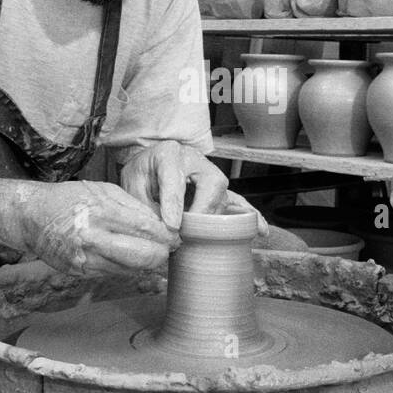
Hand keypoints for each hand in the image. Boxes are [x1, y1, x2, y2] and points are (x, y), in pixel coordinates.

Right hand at [11, 180, 177, 274]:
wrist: (33, 216)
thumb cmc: (70, 199)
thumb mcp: (103, 190)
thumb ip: (133, 206)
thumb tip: (162, 223)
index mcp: (101, 211)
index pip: (146, 228)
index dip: (166, 235)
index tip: (176, 236)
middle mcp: (93, 237)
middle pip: (143, 255)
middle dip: (162, 254)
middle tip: (169, 248)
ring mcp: (86, 258)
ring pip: (131, 269)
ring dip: (147, 264)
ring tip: (154, 254)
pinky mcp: (80, 272)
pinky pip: (115, 274)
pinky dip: (128, 267)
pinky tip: (132, 258)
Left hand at [119, 141, 267, 233]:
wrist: (150, 162)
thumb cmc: (143, 173)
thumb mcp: (132, 184)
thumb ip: (145, 206)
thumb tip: (165, 232)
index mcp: (168, 154)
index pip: (174, 177)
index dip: (174, 203)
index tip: (172, 226)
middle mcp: (195, 160)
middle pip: (211, 183)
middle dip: (203, 210)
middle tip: (190, 231)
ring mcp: (210, 174)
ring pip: (224, 195)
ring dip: (218, 219)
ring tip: (212, 238)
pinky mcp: (219, 189)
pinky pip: (238, 201)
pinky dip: (249, 216)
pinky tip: (260, 231)